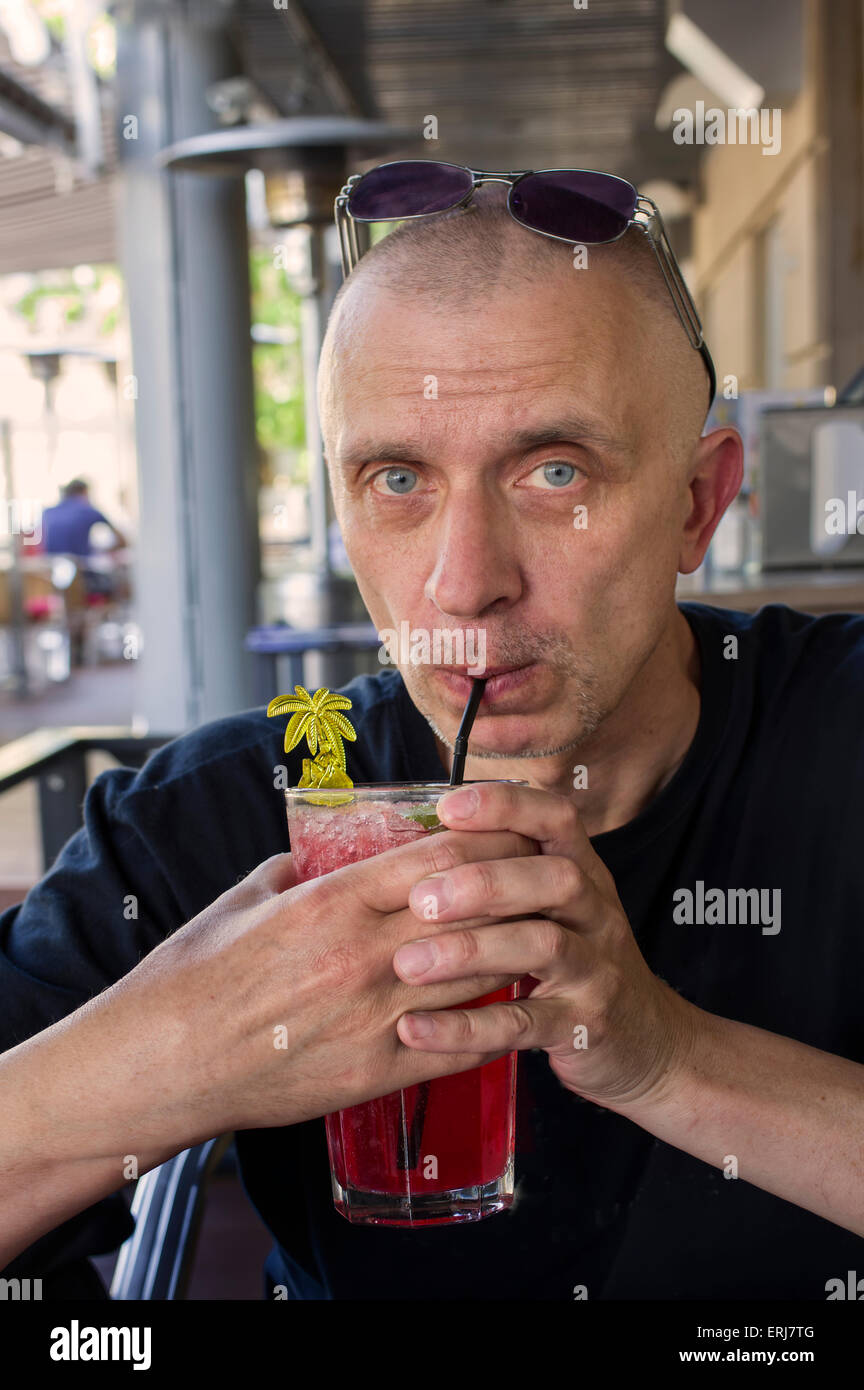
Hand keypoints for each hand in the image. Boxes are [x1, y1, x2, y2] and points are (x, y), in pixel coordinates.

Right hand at [71, 824, 537, 1159]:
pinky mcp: (374, 1072)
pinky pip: (457, 1047)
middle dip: (517, 891)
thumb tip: (330, 850)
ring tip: (541, 940)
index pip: (440, 859)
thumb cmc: (197, 973)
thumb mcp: (247, 896)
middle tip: (547, 880)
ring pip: (476, 978)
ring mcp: (374, 1018)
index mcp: (333, 902)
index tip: (517, 832)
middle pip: (472, 912)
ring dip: (515, 956)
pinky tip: (512, 1011)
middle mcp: (364, 956)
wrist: (166, 1060)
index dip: (491, 841)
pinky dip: (493, 1025)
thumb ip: (300, 869)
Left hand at [392, 782, 694, 1109]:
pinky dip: (466, 1028)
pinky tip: (414, 1027)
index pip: (556, 820)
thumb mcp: (557, 912)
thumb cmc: (578, 965)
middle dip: (484, 882)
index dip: (506, 805)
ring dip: (469, 950)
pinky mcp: (584, 1027)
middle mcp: (598, 915)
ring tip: (408, 962)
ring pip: (543, 946)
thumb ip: (508, 878)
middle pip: (555, 879)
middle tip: (419, 899)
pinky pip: (522, 1025)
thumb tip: (421, 847)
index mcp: (585, 876)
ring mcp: (597, 971)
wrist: (649, 1046)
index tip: (448, 806)